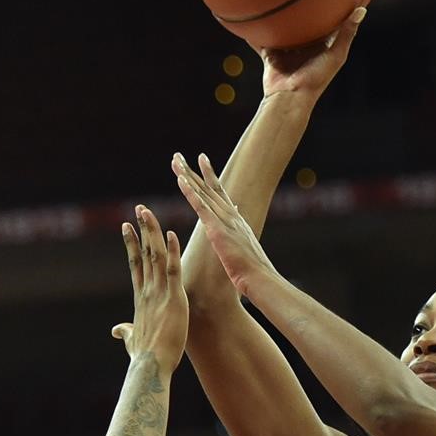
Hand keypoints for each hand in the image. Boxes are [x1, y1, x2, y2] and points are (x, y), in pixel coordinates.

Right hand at [109, 205, 187, 371]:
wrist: (151, 366)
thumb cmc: (144, 356)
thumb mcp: (132, 340)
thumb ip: (125, 331)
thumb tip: (116, 330)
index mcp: (140, 297)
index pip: (135, 263)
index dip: (132, 244)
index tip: (128, 226)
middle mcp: (147, 290)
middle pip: (144, 253)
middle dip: (141, 229)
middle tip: (139, 208)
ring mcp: (159, 292)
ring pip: (155, 255)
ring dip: (152, 232)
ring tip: (147, 212)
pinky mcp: (173, 298)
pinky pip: (172, 269)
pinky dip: (171, 251)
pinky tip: (171, 234)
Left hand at [173, 152, 277, 294]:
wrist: (260, 279)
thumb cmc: (254, 272)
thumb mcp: (245, 249)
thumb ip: (239, 236)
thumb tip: (238, 227)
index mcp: (237, 220)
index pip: (220, 193)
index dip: (209, 176)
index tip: (200, 160)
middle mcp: (231, 215)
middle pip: (208, 187)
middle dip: (192, 170)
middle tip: (178, 156)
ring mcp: (225, 221)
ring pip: (203, 192)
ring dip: (187, 175)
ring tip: (175, 160)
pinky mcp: (218, 230)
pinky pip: (201, 207)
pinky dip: (191, 192)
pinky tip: (181, 180)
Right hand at [259, 6, 366, 99]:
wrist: (290, 97)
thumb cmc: (316, 78)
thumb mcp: (336, 55)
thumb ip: (347, 33)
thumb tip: (362, 9)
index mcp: (322, 47)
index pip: (327, 25)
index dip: (329, 11)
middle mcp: (304, 48)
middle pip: (303, 26)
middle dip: (302, 12)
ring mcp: (287, 51)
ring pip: (283, 31)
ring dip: (279, 20)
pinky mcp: (271, 55)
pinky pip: (262, 41)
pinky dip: (257, 33)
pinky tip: (252, 19)